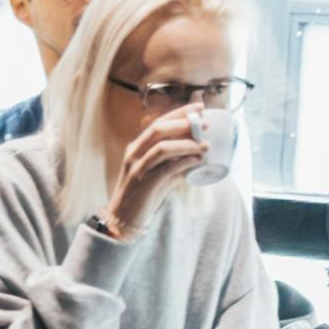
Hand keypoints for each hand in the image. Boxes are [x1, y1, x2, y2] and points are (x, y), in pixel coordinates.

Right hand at [100, 104, 212, 244]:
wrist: (122, 220)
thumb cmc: (141, 197)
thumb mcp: (159, 175)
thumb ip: (175, 165)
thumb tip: (198, 157)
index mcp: (137, 148)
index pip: (158, 123)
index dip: (179, 113)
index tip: (199, 108)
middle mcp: (134, 154)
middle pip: (159, 129)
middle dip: (184, 123)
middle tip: (205, 124)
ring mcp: (137, 168)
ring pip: (162, 147)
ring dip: (187, 144)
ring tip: (206, 145)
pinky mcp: (143, 183)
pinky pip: (166, 168)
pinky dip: (184, 162)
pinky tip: (198, 160)